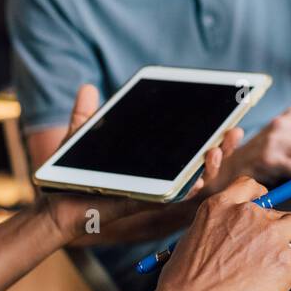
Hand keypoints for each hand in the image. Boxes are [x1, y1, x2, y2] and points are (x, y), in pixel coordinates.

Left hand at [37, 84, 244, 240]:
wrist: (55, 203)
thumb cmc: (72, 174)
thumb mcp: (82, 136)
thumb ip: (87, 113)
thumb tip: (88, 87)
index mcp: (151, 159)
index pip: (188, 146)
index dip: (211, 134)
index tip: (229, 116)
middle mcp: (158, 176)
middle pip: (200, 164)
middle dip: (223, 149)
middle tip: (235, 131)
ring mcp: (154, 190)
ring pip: (193, 182)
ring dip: (211, 168)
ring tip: (217, 149)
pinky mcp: (144, 203)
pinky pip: (172, 198)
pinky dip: (188, 189)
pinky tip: (199, 178)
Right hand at [144, 177, 290, 290]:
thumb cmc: (183, 287)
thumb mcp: (192, 243)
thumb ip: (215, 236)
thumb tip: (227, 248)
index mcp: (219, 207)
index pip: (251, 188)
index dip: (265, 196)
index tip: (271, 203)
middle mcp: (247, 215)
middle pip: (282, 209)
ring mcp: (269, 236)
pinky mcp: (286, 261)